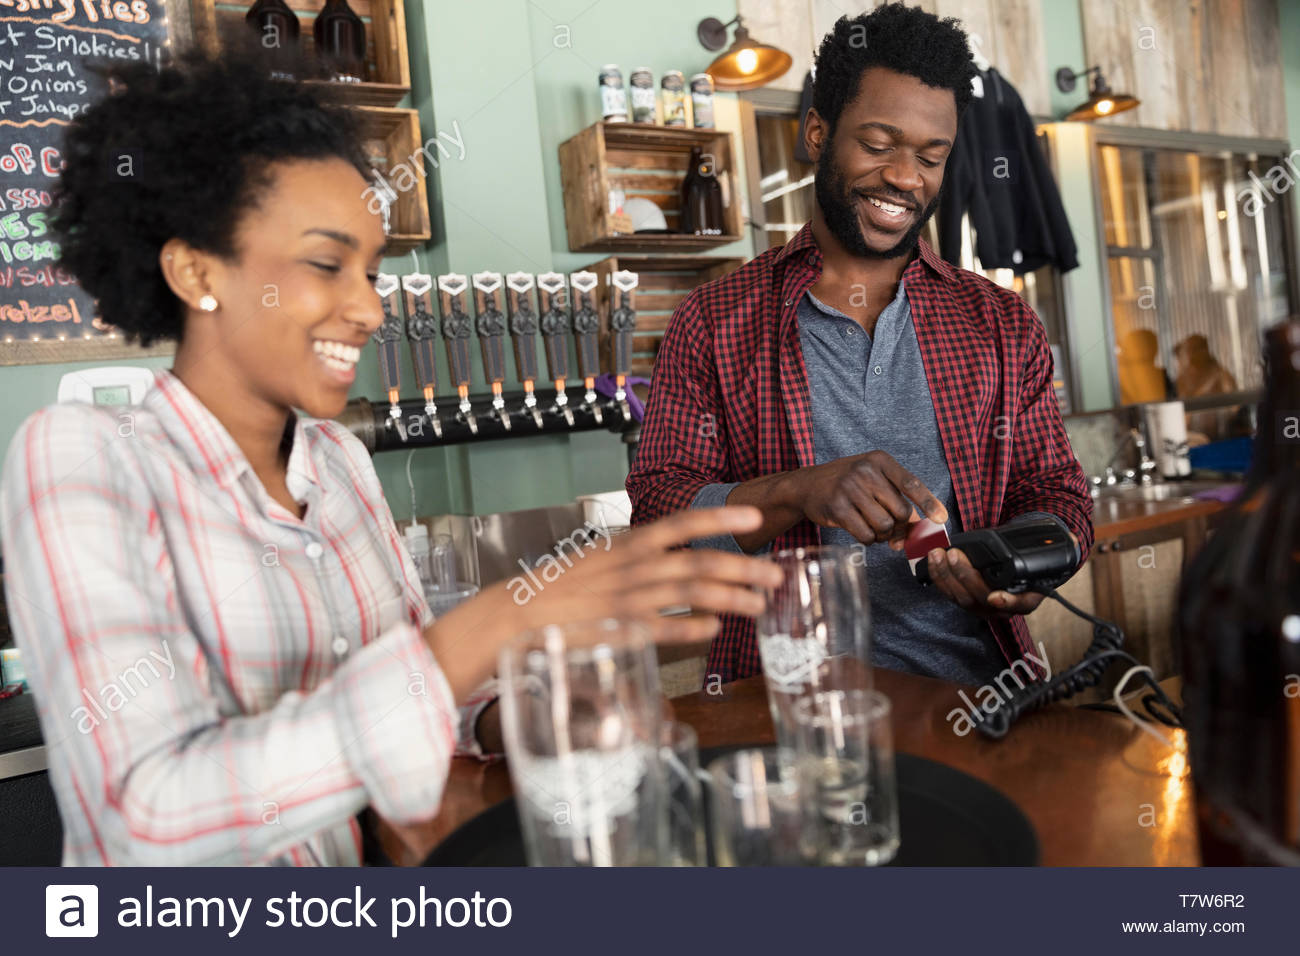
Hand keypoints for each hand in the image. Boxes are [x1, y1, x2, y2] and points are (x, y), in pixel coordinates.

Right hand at [425, 506, 783, 699]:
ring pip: (689, 593)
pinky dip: (691, 629)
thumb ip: (642, 559)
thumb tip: (680, 561)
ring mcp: (626, 598)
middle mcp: (632, 567)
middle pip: (699, 561)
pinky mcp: (617, 629)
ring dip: (730, 598)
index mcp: (629, 544)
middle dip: (743, 566)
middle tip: (777, 573)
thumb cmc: (564, 586)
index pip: (683, 522)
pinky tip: (715, 631)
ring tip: (760, 606)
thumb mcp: (605, 559)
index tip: (756, 514)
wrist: (516, 612)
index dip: (721, 516)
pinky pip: (662, 628)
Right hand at [798, 451, 947, 549]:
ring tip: (873, 527)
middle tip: (891, 529)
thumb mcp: (872, 480)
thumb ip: (895, 498)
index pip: (910, 483)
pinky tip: (861, 530)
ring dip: (883, 534)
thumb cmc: (847, 484)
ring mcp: (850, 489)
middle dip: (899, 526)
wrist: (807, 485)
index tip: (941, 519)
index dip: (928, 503)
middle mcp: (865, 471)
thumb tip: (918, 529)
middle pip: (901, 511)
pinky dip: (868, 539)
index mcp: (879, 460)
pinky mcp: (837, 508)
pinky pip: (866, 535)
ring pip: (884, 525)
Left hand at [923, 547, 1045, 618]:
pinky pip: (949, 594)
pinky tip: (933, 562)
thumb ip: (1026, 556)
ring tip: (938, 554)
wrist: (1014, 567)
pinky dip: (939, 577)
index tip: (996, 597)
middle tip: (954, 554)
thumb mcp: (1031, 560)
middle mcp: (1002, 608)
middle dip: (964, 575)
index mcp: (1025, 599)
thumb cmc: (1023, 562)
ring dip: (946, 575)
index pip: (1017, 604)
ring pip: (961, 598)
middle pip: (980, 598)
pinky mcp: (965, 601)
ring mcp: (982, 607)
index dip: (1007, 602)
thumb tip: (1027, 539)